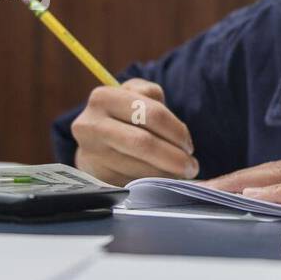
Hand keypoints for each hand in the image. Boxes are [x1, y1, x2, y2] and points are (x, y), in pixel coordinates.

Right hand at [72, 78, 197, 185]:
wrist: (92, 140)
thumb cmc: (122, 115)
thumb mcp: (135, 94)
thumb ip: (154, 98)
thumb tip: (176, 130)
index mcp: (104, 98)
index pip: (153, 115)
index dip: (178, 132)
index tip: (188, 145)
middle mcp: (91, 125)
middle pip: (144, 143)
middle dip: (175, 158)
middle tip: (190, 166)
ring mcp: (90, 153)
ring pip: (139, 168)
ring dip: (166, 174)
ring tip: (178, 174)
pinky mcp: (94, 177)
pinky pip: (132, 184)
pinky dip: (152, 185)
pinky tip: (160, 180)